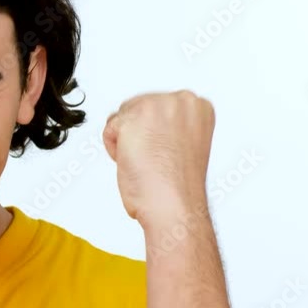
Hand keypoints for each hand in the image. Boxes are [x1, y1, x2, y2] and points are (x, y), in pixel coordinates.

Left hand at [102, 90, 214, 228]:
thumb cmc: (179, 186)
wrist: (174, 206)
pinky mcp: (131, 119)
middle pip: (139, 107)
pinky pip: (110, 130)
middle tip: (153, 158)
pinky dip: (114, 149)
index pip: (159, 105)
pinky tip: (134, 162)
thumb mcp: (186, 142)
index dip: (155, 132)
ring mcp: (156, 106)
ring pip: (123, 116)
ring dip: (127, 140)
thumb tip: (154, 123)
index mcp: (197, 106)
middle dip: (139, 133)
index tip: (163, 148)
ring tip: (146, 161)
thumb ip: (173, 125)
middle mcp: (179, 101)